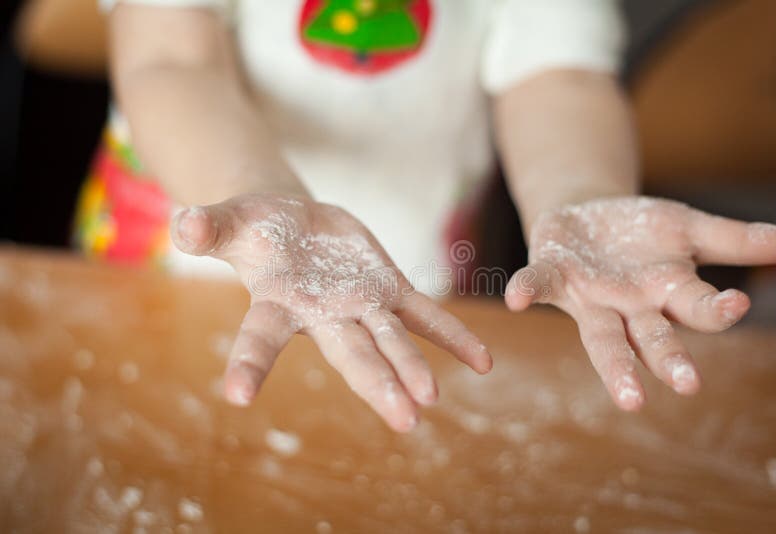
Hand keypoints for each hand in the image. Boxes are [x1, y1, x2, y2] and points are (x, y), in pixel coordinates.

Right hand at [171, 193, 492, 430]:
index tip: (235, 396)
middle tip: (405, 420)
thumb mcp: (229, 220)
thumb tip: (182, 222)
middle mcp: (323, 316)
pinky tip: (482, 362)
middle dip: (377, 384)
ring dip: (413, 368)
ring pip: (392, 340)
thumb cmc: (253, 228)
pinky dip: (453, 336)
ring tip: (433, 399)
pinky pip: (425, 314)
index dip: (248, 364)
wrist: (293, 226)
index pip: (259, 338)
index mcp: (277, 304)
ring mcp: (361, 305)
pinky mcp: (389, 289)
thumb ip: (209, 226)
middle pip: (351, 354)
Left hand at [505, 196, 775, 410]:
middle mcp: (630, 306)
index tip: (736, 305)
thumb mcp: (686, 228)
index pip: (698, 309)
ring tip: (630, 398)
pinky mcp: (552, 276)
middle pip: (652, 339)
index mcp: (668, 292)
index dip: (717, 309)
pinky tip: (514, 299)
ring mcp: (590, 298)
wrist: (585, 215)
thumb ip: (735, 240)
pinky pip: (538, 285)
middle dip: (667, 362)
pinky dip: (527, 291)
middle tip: (687, 387)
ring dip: (614, 366)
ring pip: (602, 337)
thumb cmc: (640, 232)